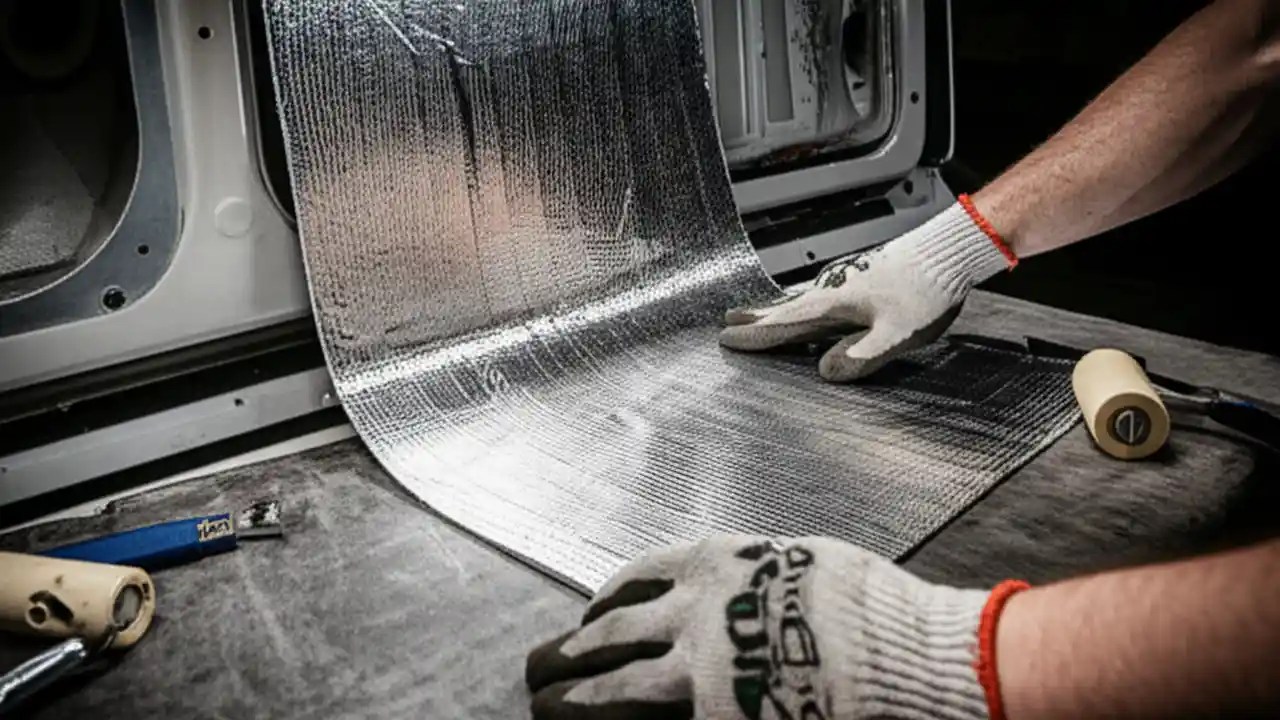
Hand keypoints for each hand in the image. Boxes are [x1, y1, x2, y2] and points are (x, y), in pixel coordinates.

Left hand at [525, 535, 991, 719]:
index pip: (637, 580)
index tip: (591, 613)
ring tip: (542, 706)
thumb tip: (727, 593)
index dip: (606, 600)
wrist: (907, 655)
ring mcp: (704, 674)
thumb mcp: (801, 563)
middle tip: (539, 666)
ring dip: (570, 700)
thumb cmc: (871, 608)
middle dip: (567, 654)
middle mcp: (696, 616)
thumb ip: (752, 576)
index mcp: (716, 566)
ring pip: (613, 689)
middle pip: (608, 636)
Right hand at [719, 199, 1013, 381]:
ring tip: (757, 314)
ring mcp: (845, 280)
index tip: (726, 339)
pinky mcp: (860, 276)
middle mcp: (832, 289)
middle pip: (784, 308)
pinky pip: (817, 293)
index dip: (755, 335)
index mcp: (833, 304)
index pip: (784, 324)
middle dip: (756, 318)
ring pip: (799, 299)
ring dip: (775, 309)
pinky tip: (807, 303)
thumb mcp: (896, 334)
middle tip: (727, 322)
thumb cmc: (925, 292)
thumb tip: (825, 373)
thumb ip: (861, 355)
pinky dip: (800, 302)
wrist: (948, 251)